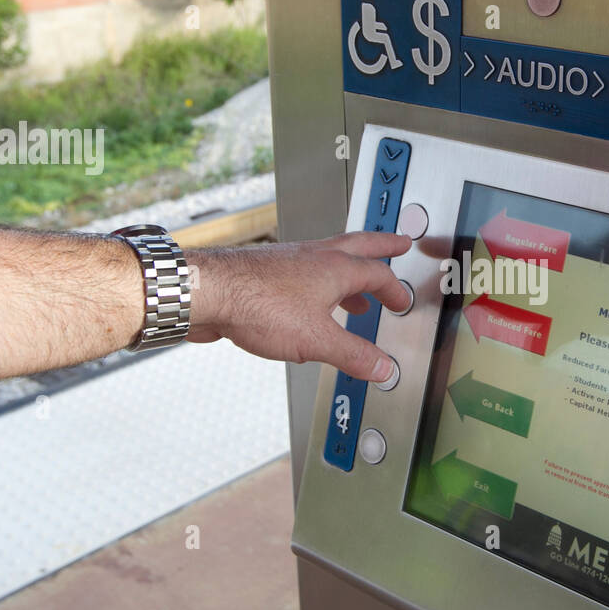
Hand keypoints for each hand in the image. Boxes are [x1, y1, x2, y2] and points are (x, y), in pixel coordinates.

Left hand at [185, 231, 412, 381]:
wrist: (207, 292)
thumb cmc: (256, 303)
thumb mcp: (316, 339)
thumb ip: (353, 355)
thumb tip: (382, 367)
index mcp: (334, 267)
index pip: (377, 273)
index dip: (394, 288)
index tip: (401, 300)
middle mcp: (314, 257)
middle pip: (358, 245)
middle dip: (381, 245)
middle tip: (397, 242)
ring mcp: (289, 261)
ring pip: (328, 259)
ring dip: (347, 271)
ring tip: (353, 289)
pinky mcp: (266, 272)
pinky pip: (302, 274)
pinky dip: (317, 284)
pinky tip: (308, 304)